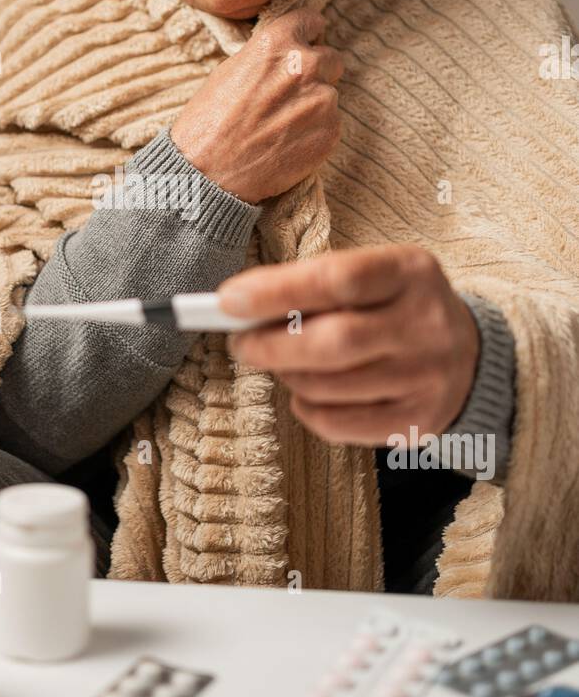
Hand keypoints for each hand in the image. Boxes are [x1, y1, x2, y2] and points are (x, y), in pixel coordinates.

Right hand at [170, 11, 343, 203]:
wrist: (208, 172)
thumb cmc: (209, 121)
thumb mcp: (231, 70)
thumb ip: (267, 56)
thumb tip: (288, 51)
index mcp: (277, 43)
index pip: (312, 21)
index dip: (308, 35)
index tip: (306, 44)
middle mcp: (305, 65)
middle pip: (331, 58)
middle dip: (316, 73)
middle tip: (290, 95)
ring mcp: (322, 100)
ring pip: (330, 95)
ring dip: (314, 106)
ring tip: (282, 125)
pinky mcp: (330, 132)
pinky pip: (331, 124)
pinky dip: (316, 132)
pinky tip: (288, 142)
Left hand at [217, 245, 479, 444]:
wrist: (469, 354)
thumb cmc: (395, 306)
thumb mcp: (373, 276)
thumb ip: (314, 285)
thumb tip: (240, 308)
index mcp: (410, 271)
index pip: (337, 279)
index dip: (277, 291)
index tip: (228, 300)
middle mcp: (426, 323)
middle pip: (333, 341)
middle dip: (271, 345)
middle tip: (240, 344)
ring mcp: (427, 376)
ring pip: (330, 387)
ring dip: (287, 376)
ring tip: (279, 364)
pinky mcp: (419, 421)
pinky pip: (339, 425)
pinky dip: (307, 409)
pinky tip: (306, 393)